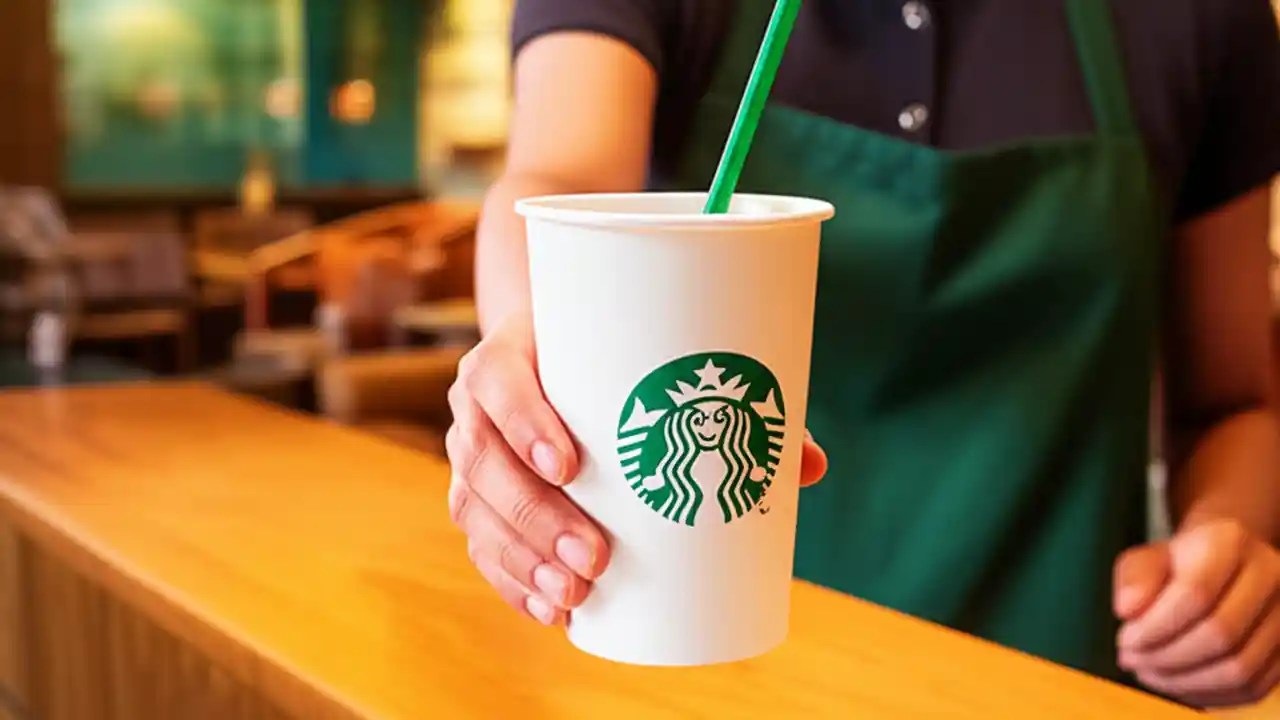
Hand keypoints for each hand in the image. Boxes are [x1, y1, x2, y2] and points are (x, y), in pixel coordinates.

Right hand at [447, 316, 827, 626]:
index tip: (570, 465)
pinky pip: (479, 543)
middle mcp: (479, 404)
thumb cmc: (614, 354)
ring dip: (523, 560)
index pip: (497, 379)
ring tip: (575, 594)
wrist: (554, 350)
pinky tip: (546, 607)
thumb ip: (727, 405)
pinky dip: (510, 580)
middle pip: (485, 461)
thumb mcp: (654, 358)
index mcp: (512, 351)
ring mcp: (472, 453)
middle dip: (537, 517)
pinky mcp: (477, 496)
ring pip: (476, 510)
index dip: (523, 421)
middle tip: (595, 557)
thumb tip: (808, 465)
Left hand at [1114, 519, 1279, 707]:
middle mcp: (1271, 575)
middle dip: (1167, 656)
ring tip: (1148, 673)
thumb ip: (1133, 579)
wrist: (1221, 568)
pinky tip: (1174, 684)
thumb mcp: (1146, 560)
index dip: (1155, 626)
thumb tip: (1127, 610)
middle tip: (1131, 660)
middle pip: (1221, 634)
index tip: (1124, 639)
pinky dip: (1208, 694)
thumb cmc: (1176, 565)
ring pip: (1240, 668)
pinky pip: (1253, 688)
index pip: (1196, 593)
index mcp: (1231, 542)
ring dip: (1185, 680)